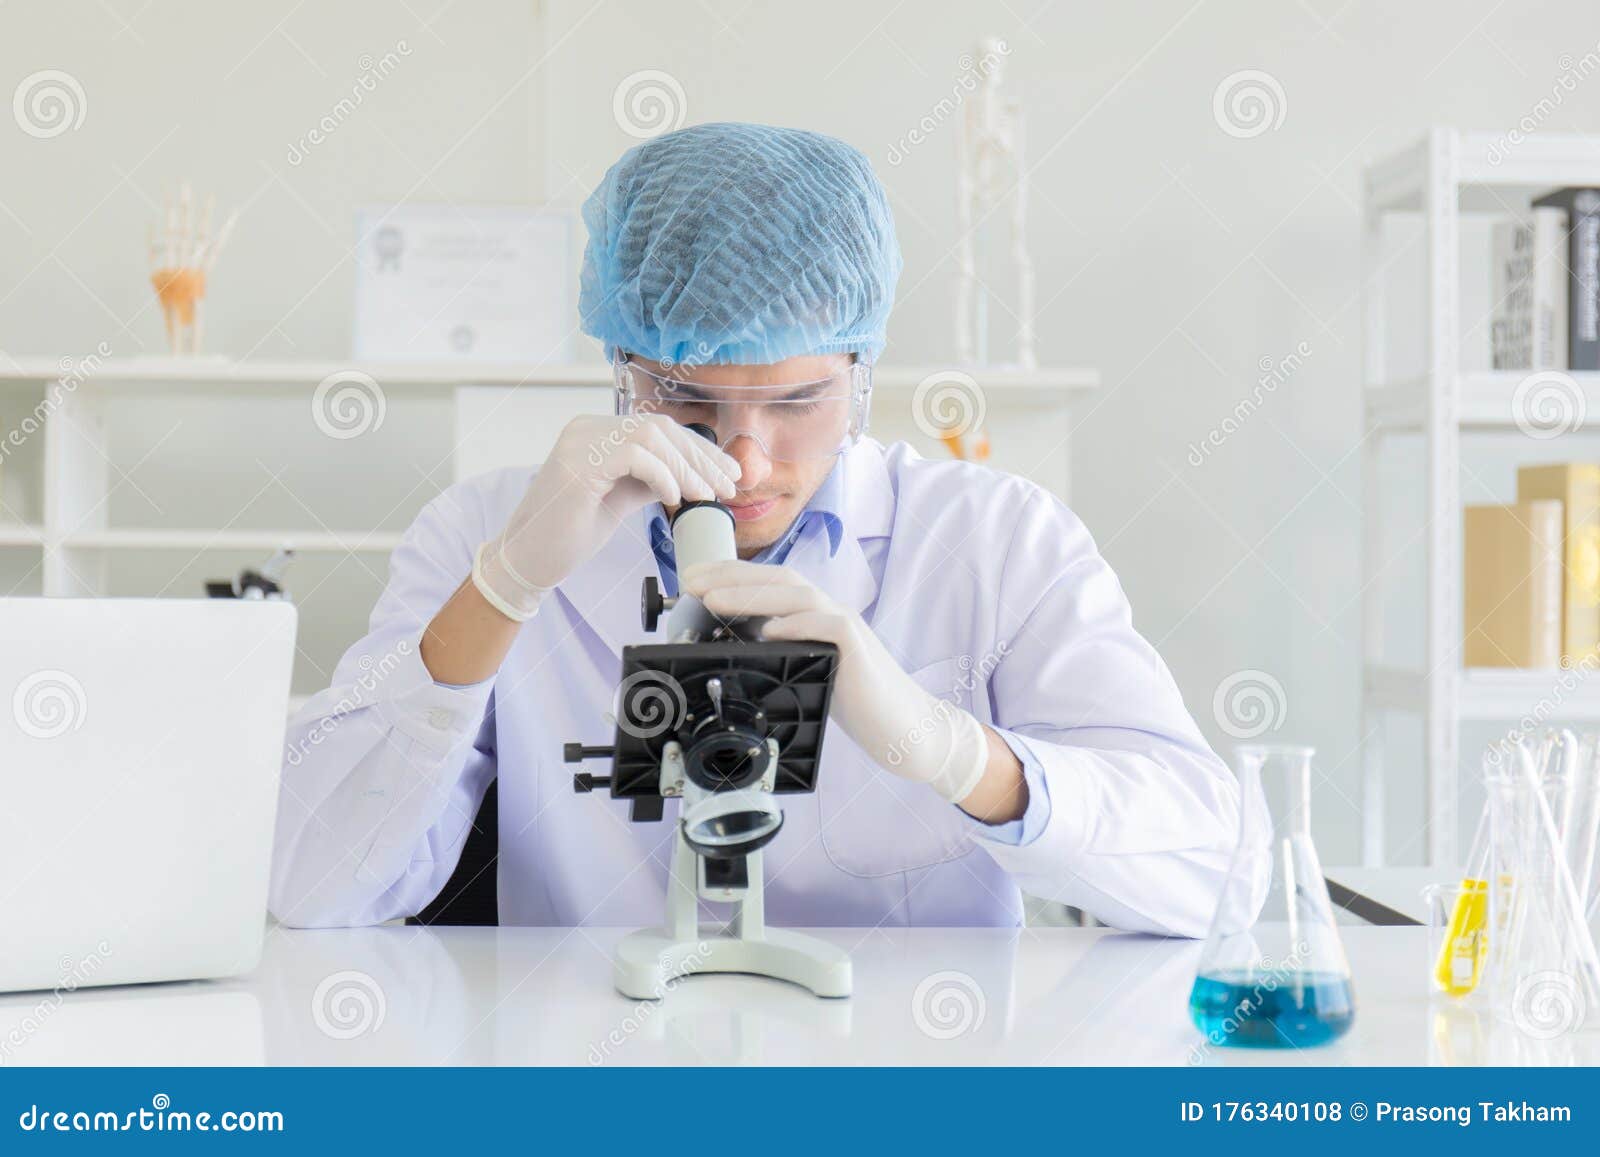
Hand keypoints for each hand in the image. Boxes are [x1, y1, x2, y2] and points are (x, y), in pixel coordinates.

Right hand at [474, 414, 739, 619]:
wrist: (527, 560)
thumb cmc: (568, 534)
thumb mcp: (621, 497)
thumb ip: (651, 478)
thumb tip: (695, 474)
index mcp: (596, 432)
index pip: (658, 428)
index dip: (698, 450)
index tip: (727, 474)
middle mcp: (586, 428)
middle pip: (660, 427)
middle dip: (701, 457)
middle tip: (728, 486)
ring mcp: (579, 442)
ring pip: (652, 436)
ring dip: (687, 467)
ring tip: (706, 496)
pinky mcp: (578, 464)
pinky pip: (634, 455)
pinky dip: (663, 475)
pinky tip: (675, 498)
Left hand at [681, 560, 987, 803]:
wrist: (903, 725)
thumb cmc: (854, 700)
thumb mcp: (807, 670)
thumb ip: (778, 652)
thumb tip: (730, 643)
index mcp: (814, 615)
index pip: (769, 583)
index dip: (730, 574)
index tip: (692, 578)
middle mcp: (830, 612)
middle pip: (780, 578)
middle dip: (732, 575)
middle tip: (691, 582)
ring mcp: (846, 625)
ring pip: (799, 596)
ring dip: (753, 595)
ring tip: (714, 600)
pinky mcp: (858, 647)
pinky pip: (828, 625)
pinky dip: (797, 623)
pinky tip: (770, 629)